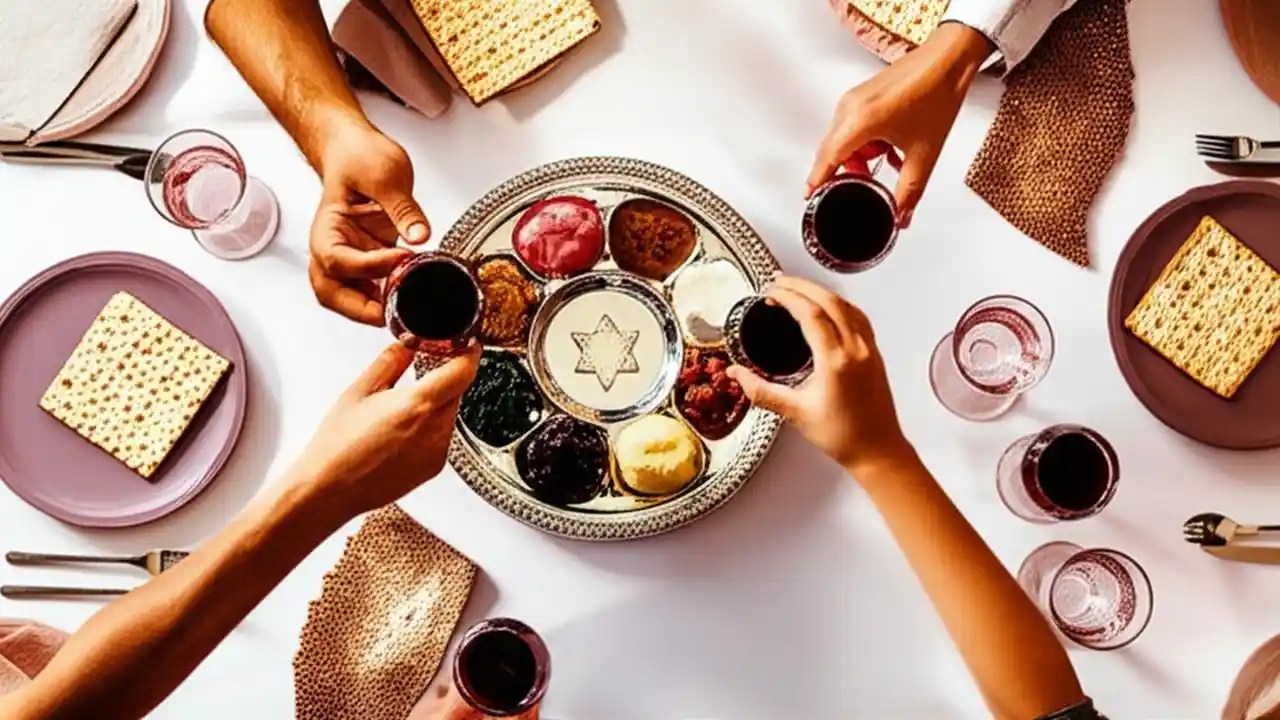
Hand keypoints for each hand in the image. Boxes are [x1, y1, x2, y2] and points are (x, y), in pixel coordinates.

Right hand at [289, 342, 480, 518]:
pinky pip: (441, 437)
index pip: (464, 371)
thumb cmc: (339, 444)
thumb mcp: (360, 390)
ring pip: (448, 415)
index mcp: (418, 404)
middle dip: (443, 380)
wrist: (331, 489)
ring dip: (434, 406)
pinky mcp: (435, 467)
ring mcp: (437, 450)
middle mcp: (435, 428)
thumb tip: (409, 344)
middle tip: (417, 376)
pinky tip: (399, 435)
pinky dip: (428, 430)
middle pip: (456, 392)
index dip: (468, 353)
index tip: (465, 344)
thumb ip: (391, 361)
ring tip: (397, 414)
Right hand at [309, 121, 430, 324]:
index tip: (403, 260)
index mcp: (328, 228)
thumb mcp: (386, 174)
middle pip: (331, 292)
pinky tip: (408, 298)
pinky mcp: (368, 262)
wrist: (355, 151)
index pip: (341, 260)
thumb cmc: (359, 157)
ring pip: (347, 298)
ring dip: (371, 311)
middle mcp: (333, 248)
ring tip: (403, 312)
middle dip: (359, 309)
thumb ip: (403, 208)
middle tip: (392, 315)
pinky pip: (370, 291)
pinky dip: (385, 301)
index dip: (371, 266)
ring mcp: (350, 258)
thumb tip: (418, 235)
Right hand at [727, 276, 910, 473]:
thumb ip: (761, 391)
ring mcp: (869, 350)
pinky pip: (859, 318)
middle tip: (779, 282)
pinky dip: (840, 304)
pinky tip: (829, 307)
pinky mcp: (875, 355)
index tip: (771, 291)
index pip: (811, 314)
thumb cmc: (842, 436)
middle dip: (803, 286)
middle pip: (830, 301)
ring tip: (799, 289)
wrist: (878, 451)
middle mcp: (856, 350)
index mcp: (835, 361)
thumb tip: (736, 374)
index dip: (789, 297)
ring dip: (822, 292)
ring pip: (847, 306)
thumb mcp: (795, 413)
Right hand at [807, 23, 992, 226]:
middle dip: (848, 171)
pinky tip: (887, 148)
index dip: (818, 181)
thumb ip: (910, 191)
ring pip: (843, 140)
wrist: (948, 60)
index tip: (811, 198)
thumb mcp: (924, 153)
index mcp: (862, 120)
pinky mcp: (861, 96)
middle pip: (833, 151)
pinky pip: (851, 127)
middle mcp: (851, 107)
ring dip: (858, 156)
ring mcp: (854, 99)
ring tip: (886, 160)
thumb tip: (901, 215)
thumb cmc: (937, 93)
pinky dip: (863, 142)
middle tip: (866, 184)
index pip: (828, 158)